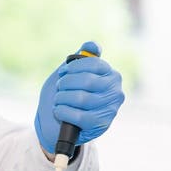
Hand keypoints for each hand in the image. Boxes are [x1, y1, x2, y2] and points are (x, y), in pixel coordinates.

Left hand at [34, 40, 124, 154]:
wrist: (54, 123)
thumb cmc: (65, 95)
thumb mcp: (70, 74)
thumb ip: (81, 58)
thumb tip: (92, 45)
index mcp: (111, 75)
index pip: (94, 64)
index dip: (73, 68)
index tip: (63, 73)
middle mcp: (116, 92)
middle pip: (87, 81)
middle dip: (65, 84)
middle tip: (59, 88)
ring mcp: (110, 110)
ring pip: (82, 99)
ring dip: (62, 98)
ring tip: (58, 101)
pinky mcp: (100, 125)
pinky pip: (79, 116)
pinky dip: (63, 112)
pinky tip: (59, 111)